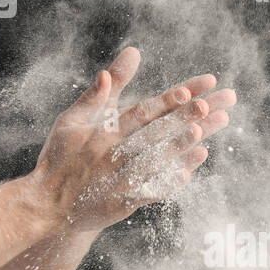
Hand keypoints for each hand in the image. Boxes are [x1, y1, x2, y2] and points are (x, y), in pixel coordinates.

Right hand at [25, 47, 236, 235]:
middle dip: (192, 114)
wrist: (46, 203)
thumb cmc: (61, 157)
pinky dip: (170, 180)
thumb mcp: (72, 120)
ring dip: (187, 142)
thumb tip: (113, 66)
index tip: (195, 88)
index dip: (169, 99)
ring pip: (159, 158)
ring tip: (214, 125)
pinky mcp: (122, 201)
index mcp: (104, 130)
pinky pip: (150, 190)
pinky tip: (191, 171)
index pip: (143, 110)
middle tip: (223, 101)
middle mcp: (114, 152)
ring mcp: (120, 178)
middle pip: (159, 130)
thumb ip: (96, 94)